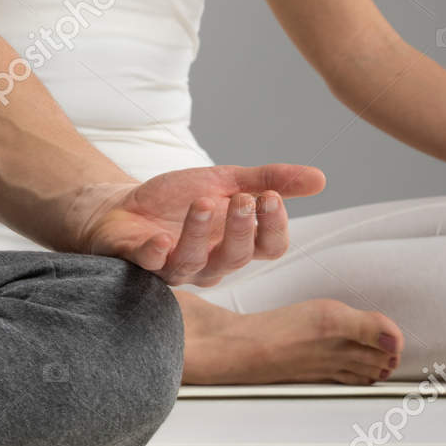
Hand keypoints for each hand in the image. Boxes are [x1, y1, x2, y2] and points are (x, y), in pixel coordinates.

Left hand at [72, 164, 326, 285]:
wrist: (124, 204)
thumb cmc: (178, 199)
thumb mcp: (227, 181)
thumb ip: (270, 181)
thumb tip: (321, 178)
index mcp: (236, 244)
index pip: (269, 247)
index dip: (274, 226)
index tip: (271, 198)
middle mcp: (210, 263)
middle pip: (237, 257)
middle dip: (243, 228)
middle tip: (245, 198)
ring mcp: (175, 267)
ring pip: (195, 262)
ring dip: (200, 232)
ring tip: (205, 200)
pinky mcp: (140, 261)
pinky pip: (150, 265)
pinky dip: (154, 254)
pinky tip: (159, 240)